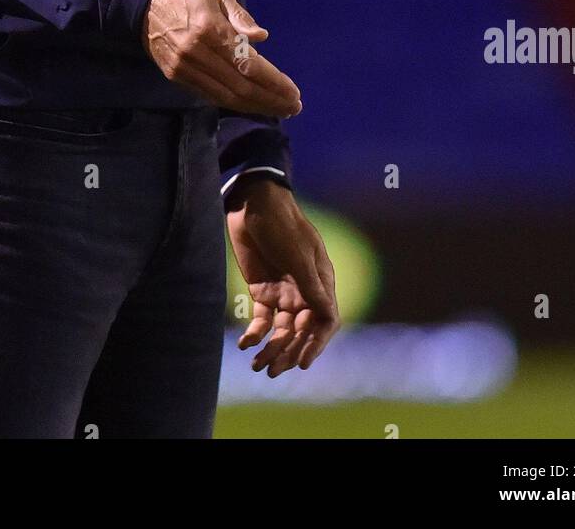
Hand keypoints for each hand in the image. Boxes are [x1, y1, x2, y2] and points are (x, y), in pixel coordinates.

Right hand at [141, 0, 301, 117]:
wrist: (144, 2)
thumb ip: (240, 16)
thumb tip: (261, 38)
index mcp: (209, 29)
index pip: (248, 64)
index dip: (273, 82)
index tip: (293, 92)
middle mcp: (196, 53)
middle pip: (240, 86)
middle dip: (270, 99)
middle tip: (293, 107)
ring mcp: (183, 68)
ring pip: (225, 96)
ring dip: (255, 106)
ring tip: (278, 110)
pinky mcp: (175, 76)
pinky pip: (209, 95)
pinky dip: (233, 103)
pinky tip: (251, 105)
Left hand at [227, 177, 339, 375]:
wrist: (253, 204)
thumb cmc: (282, 224)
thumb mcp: (298, 254)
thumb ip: (310, 286)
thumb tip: (328, 318)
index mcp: (321, 282)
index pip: (325, 321)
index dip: (317, 344)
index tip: (303, 362)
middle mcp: (304, 291)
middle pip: (302, 332)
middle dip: (289, 353)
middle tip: (272, 371)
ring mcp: (283, 292)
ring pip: (281, 331)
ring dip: (272, 349)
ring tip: (257, 366)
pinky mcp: (262, 291)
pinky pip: (262, 320)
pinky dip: (255, 334)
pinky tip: (245, 343)